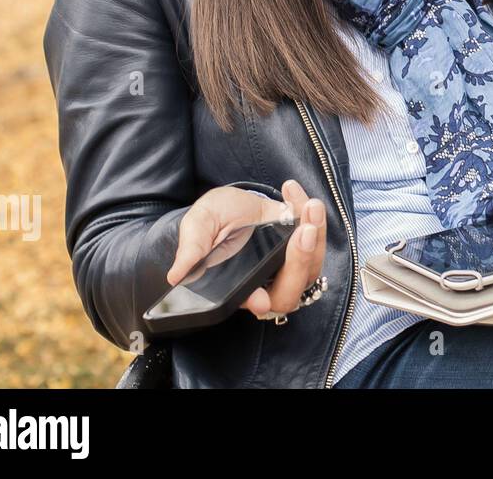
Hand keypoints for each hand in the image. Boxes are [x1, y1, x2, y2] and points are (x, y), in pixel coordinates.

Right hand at [166, 180, 327, 319]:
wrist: (230, 204)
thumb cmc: (211, 222)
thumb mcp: (198, 227)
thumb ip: (191, 249)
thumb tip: (176, 274)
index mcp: (240, 285)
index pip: (253, 302)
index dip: (258, 302)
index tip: (259, 298)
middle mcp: (268, 280)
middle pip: (291, 288)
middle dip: (301, 261)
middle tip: (303, 231)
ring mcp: (288, 262)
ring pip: (312, 263)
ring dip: (316, 234)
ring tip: (310, 206)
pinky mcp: (303, 241)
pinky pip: (316, 234)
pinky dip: (310, 213)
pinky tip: (292, 191)